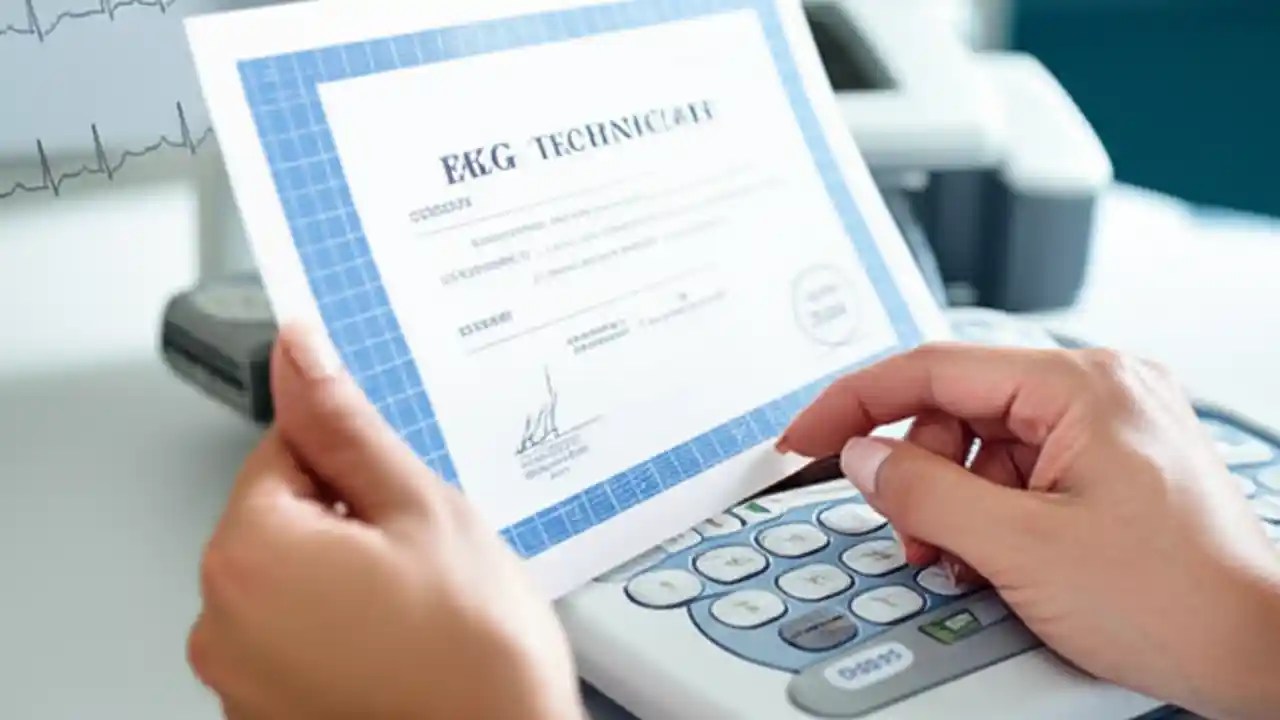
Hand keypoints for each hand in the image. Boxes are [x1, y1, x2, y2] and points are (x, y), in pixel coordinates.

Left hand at [187, 324, 585, 719]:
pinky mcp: (265, 718)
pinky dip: (343, 638)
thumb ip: (346, 424)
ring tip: (417, 617)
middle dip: (351, 524)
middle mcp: (221, 625)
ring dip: (348, 582)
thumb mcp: (420, 508)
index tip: (402, 506)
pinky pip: (298, 643)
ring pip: (297, 582)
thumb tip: (299, 351)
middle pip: (285, 519)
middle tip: (421, 566)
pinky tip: (401, 654)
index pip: (285, 450)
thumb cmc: (475, 654)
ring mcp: (240, 682)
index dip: (360, 469)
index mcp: (247, 555)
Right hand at [779, 343, 1279, 719]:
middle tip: (911, 533)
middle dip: (918, 473)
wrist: (1259, 654)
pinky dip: (990, 512)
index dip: (853, 403)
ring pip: (983, 444)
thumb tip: (862, 457)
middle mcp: (1099, 389)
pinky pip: (1019, 470)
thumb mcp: (1021, 548)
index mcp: (1080, 385)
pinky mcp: (1112, 462)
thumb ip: (924, 492)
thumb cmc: (1176, 600)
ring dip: (953, 501)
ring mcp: (1109, 424)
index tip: (806, 437)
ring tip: (963, 558)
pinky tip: (997, 556)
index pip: (932, 369)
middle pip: (956, 409)